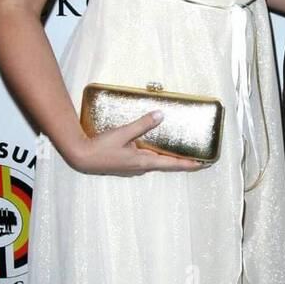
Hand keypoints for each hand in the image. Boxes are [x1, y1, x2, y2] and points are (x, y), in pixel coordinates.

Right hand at [65, 110, 205, 175]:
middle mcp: (141, 168)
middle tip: (196, 159)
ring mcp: (133, 168)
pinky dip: (154, 157)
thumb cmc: (101, 148)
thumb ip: (142, 124)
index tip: (203, 164)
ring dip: (168, 160)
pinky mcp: (126, 166)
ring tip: (180, 154)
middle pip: (166, 164)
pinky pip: (145, 161)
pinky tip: (153, 149)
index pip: (172, 164)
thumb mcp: (123, 133)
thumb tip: (160, 115)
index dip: (188, 164)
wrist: (81, 158)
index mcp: (143, 162)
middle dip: (181, 161)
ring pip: (155, 163)